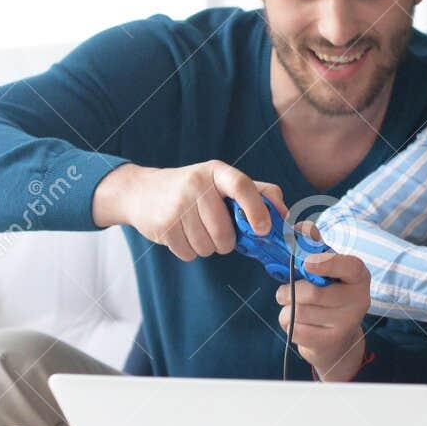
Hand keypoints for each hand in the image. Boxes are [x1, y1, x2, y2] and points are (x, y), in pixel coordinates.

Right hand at [93, 160, 283, 261]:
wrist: (142, 191)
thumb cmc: (194, 189)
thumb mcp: (222, 181)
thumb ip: (258, 193)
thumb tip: (285, 215)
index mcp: (216, 171)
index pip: (242, 186)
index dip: (256, 210)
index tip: (262, 230)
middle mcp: (195, 185)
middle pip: (224, 231)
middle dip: (227, 242)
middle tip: (219, 232)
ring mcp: (176, 206)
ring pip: (208, 247)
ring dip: (208, 247)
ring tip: (198, 230)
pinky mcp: (163, 226)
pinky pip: (189, 254)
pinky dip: (190, 251)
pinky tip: (182, 234)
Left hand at [275, 251, 370, 381]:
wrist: (339, 340)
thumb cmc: (330, 296)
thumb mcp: (328, 270)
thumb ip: (315, 247)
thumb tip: (300, 227)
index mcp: (359, 276)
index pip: (348, 267)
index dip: (327, 263)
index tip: (306, 262)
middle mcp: (359, 300)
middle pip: (313, 293)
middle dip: (290, 292)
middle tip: (284, 293)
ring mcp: (347, 323)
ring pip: (300, 312)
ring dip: (287, 309)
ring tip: (294, 309)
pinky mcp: (331, 342)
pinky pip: (296, 330)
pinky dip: (289, 325)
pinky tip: (299, 324)